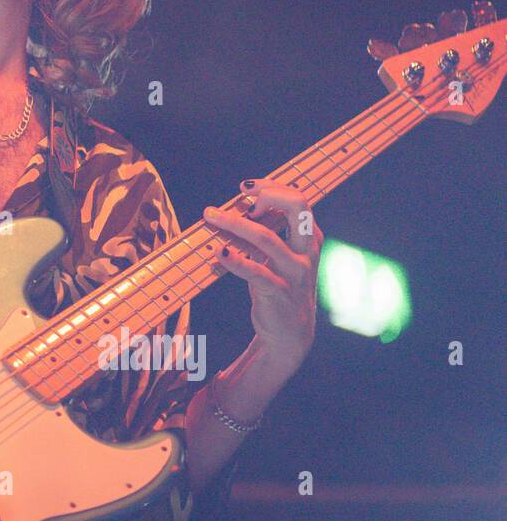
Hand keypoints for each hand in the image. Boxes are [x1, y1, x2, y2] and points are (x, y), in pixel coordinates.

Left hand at [203, 179, 321, 374]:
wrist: (290, 333)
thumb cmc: (279, 284)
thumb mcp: (279, 256)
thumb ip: (267, 232)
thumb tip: (236, 206)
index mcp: (309, 238)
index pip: (298, 200)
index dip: (272, 188)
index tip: (246, 187)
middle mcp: (306, 251)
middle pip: (298, 208)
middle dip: (268, 194)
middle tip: (239, 194)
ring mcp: (295, 272)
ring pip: (266, 237)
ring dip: (234, 223)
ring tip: (211, 216)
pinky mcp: (279, 291)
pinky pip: (255, 272)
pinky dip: (234, 260)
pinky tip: (218, 252)